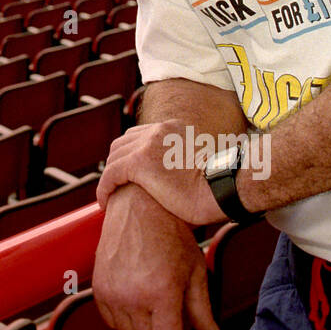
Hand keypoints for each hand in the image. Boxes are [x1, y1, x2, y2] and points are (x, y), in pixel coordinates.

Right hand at [92, 184, 219, 329]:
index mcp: (160, 292)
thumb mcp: (194, 270)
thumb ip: (202, 308)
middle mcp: (132, 295)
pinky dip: (124, 319)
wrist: (140, 205)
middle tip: (176, 321)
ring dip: (144, 329)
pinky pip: (110, 320)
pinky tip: (138, 304)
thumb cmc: (169, 231)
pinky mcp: (99, 286)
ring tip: (157, 309)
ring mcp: (113, 291)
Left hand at [96, 120, 225, 225]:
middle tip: (114, 184)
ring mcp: (148, 145)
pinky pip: (111, 175)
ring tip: (109, 195)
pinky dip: (104, 188)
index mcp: (172, 127)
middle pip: (122, 143)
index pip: (139, 136)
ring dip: (109, 178)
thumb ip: (182, 161)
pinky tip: (105, 202)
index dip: (129, 154)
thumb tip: (177, 179)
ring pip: (114, 158)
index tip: (127, 172)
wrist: (226, 187)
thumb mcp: (198, 163)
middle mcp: (158, 131)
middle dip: (116, 164)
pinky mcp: (140, 163)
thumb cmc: (220, 185)